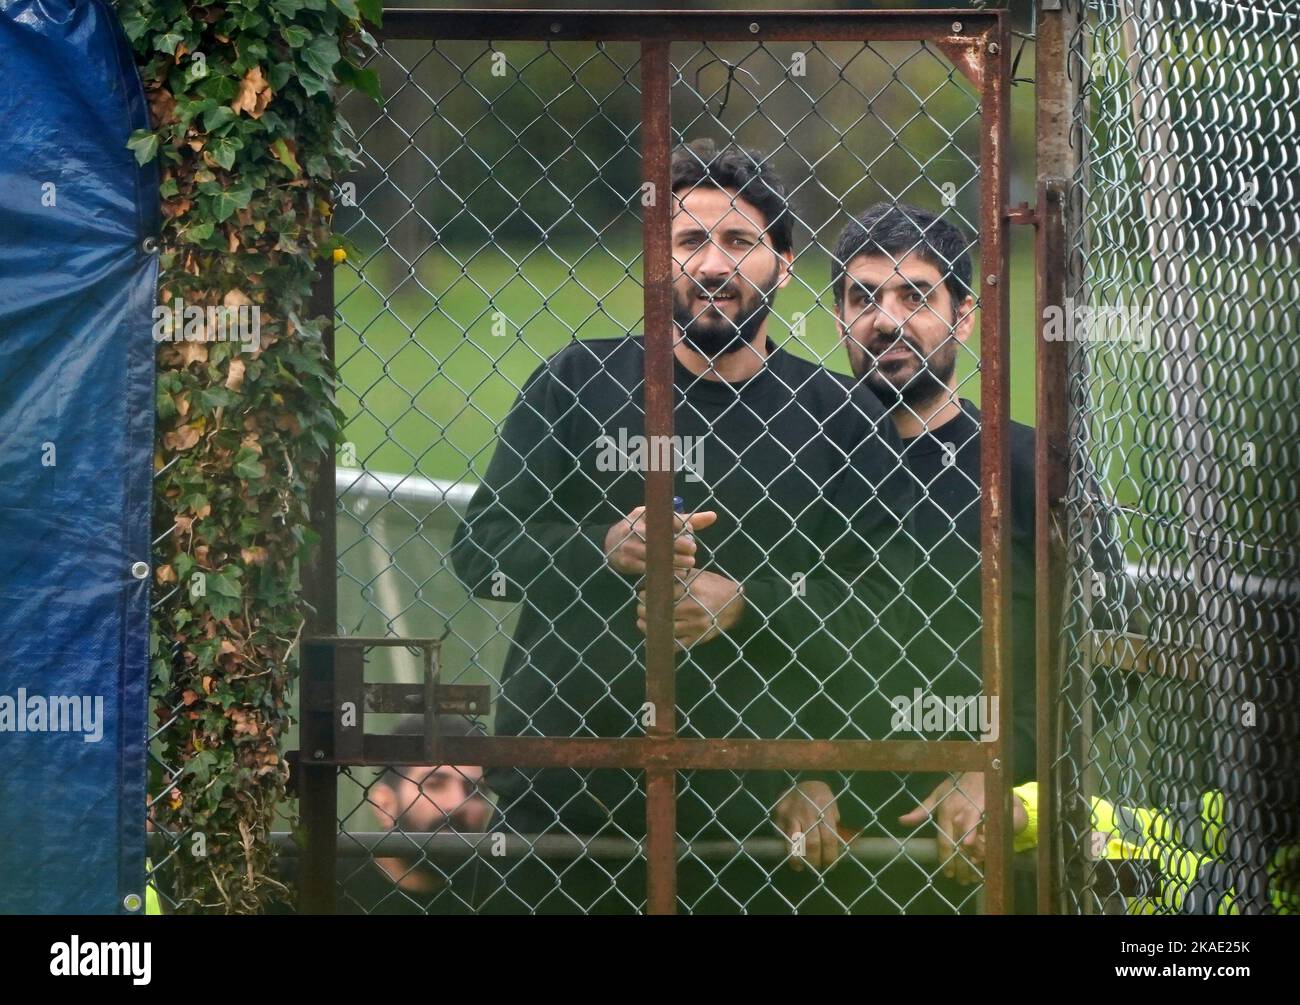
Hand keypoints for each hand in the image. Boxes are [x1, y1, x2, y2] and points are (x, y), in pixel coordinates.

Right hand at [604, 505, 716, 575]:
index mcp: (644, 514)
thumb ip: (687, 520)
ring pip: (657, 555)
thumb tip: (713, 516)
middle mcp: (635, 528)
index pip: (668, 519)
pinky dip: (665, 572)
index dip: (682, 528)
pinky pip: (650, 569)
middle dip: (681, 546)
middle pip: (663, 538)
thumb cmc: (641, 530)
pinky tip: (676, 574)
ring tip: (689, 564)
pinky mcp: (628, 562)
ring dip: (676, 561)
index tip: (691, 535)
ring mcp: (630, 546)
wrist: (610, 544)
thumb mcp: (659, 521)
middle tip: (693, 551)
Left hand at [636, 568, 742, 648]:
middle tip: (639, 608)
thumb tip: (656, 574)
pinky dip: (663, 643)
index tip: (641, 594)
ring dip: (649, 627)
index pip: (664, 594)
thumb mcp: (699, 575)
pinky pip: (677, 646)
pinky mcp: (698, 639)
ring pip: (666, 630)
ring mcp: (696, 626)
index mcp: (693, 590)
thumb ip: (679, 575)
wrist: (738, 605)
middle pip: (662, 613)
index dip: (648, 595)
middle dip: (645, 611)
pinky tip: (654, 638)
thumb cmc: (715, 586)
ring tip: (641, 622)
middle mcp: (694, 609)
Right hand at [772, 781, 841, 871]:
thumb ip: (833, 823)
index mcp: (824, 809)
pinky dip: (786, 848)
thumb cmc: (819, 795)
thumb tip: (836, 845)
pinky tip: (790, 856)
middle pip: (812, 844)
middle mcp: (807, 812)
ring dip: (797, 859)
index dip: (830, 856)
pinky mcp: (778, 815)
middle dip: (815, 861)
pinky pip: (781, 836)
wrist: (799, 780)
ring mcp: (790, 814)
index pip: (829, 839)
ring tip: (800, 867)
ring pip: (793, 843)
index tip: (830, 866)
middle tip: (816, 867)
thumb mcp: (831, 805)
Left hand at [898, 772, 1028, 884]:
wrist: (982, 770)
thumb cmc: (958, 784)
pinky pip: (988, 838)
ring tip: (972, 876)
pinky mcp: (991, 814)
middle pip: (958, 848)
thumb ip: (922, 810)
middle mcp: (959, 815)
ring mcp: (976, 816)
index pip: (944, 842)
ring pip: (973, 846)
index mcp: (945, 812)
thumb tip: (901, 820)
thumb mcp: (938, 794)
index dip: (946, 860)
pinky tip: (984, 861)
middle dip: (960, 867)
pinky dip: (986, 851)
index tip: (948, 873)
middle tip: (960, 880)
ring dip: (974, 863)